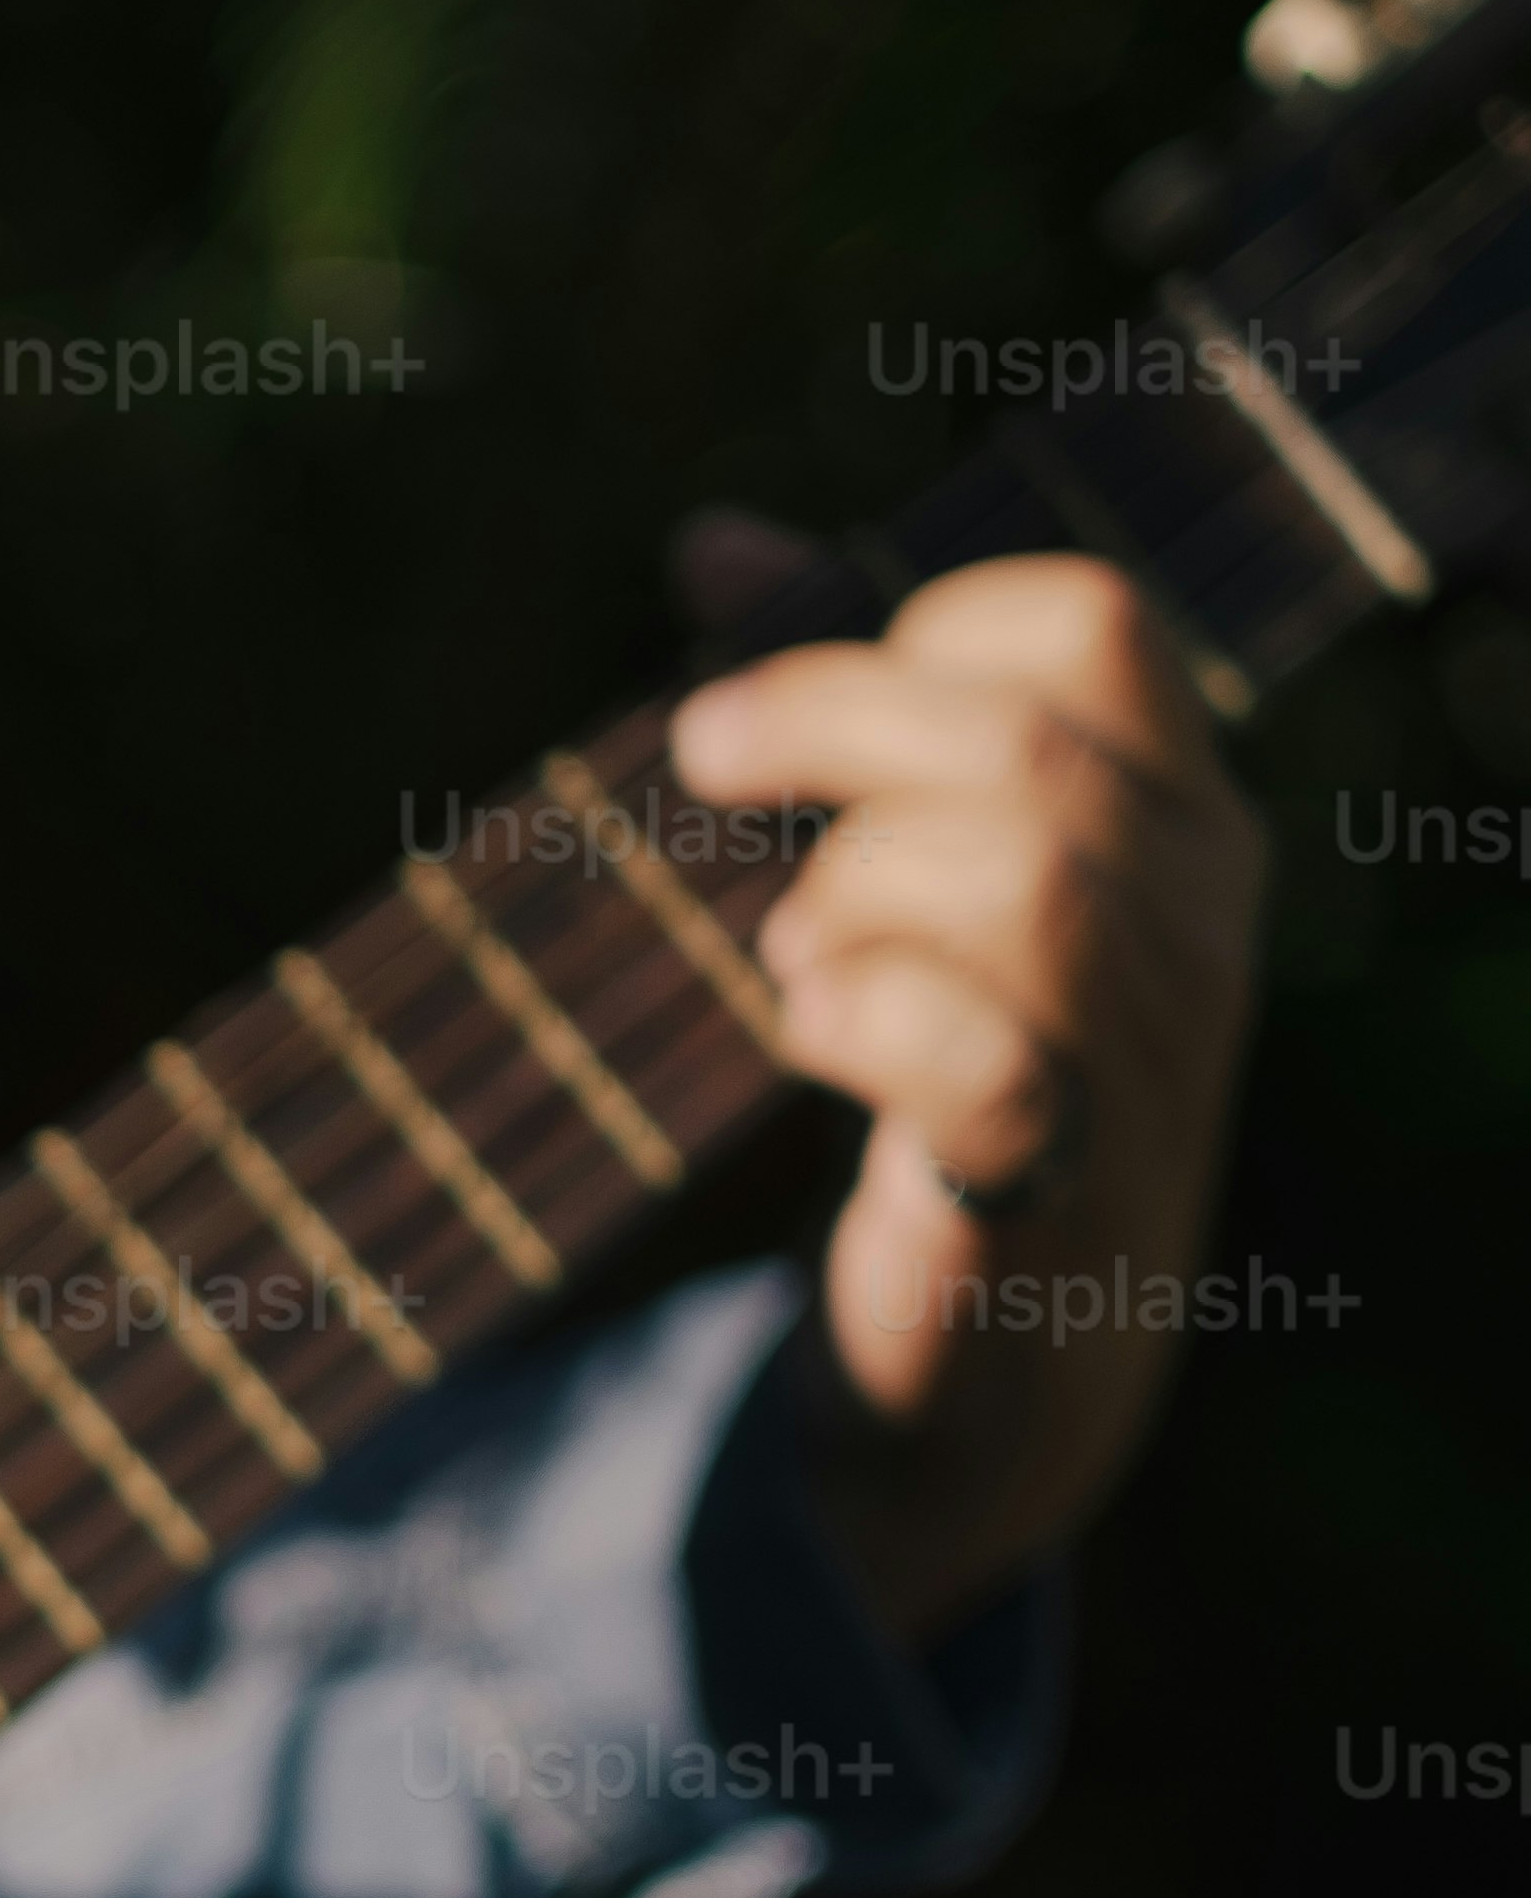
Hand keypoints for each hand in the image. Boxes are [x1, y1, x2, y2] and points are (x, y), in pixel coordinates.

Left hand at [664, 536, 1266, 1640]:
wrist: (1000, 1354)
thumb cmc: (943, 1070)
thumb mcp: (913, 868)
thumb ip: (835, 705)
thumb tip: (714, 544)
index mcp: (1177, 813)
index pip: (1096, 631)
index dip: (925, 627)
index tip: (788, 688)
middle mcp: (1193, 922)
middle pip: (1039, 751)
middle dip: (839, 726)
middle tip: (704, 759)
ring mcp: (1142, 1061)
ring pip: (1031, 889)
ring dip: (860, 890)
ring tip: (793, 946)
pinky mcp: (1052, 1192)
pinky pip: (984, 1065)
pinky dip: (864, 1021)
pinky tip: (805, 1023)